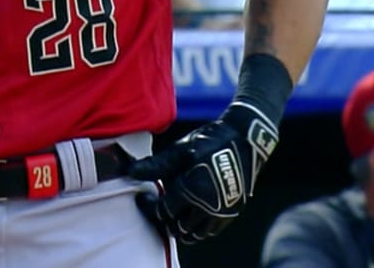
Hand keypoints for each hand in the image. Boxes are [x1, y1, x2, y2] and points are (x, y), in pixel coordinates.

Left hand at [128, 101, 279, 243]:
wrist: (244, 140)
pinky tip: (189, 212)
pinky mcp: (232, 212)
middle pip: (178, 227)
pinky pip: (210, 231)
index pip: (164, 212)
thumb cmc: (208, 142)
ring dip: (181, 226)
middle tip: (157, 203)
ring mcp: (223, 212)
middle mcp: (209, 207)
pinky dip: (197, 227)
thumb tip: (129, 172)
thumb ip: (154, 166)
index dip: (149, 206)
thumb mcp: (178, 151)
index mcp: (193, 192)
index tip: (143, 198)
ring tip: (173, 210)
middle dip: (164, 218)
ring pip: (195, 234)